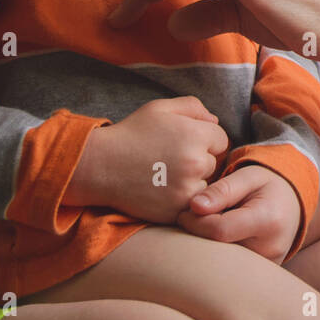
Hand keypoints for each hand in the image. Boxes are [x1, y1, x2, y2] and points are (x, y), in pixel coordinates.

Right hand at [71, 96, 228, 222]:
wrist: (99, 166)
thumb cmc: (130, 134)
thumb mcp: (160, 108)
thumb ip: (193, 107)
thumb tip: (215, 121)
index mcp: (196, 135)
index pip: (221, 139)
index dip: (204, 140)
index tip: (182, 142)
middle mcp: (195, 163)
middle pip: (214, 163)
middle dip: (199, 160)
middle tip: (170, 159)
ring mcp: (186, 190)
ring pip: (205, 185)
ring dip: (192, 182)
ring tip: (164, 175)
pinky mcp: (176, 211)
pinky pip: (192, 205)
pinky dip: (181, 200)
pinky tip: (161, 190)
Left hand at [177, 164, 302, 263]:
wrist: (291, 205)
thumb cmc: (267, 187)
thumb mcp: (248, 177)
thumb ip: (222, 190)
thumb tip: (194, 206)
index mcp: (268, 220)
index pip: (219, 230)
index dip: (194, 222)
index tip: (184, 212)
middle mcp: (270, 249)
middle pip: (217, 252)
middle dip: (197, 237)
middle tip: (192, 221)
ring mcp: (265, 266)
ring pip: (219, 265)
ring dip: (205, 248)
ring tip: (208, 228)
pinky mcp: (259, 276)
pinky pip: (227, 271)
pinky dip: (215, 257)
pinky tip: (216, 242)